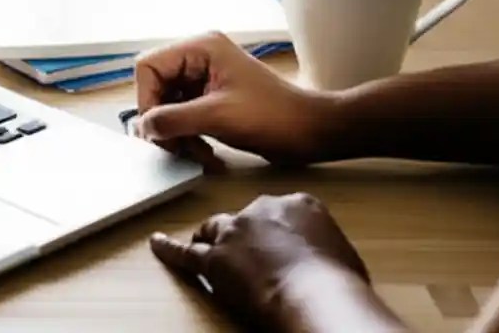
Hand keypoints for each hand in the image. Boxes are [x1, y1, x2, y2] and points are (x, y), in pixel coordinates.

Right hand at [134, 32, 334, 167]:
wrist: (312, 131)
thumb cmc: (271, 117)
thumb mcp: (217, 116)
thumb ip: (173, 118)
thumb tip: (142, 127)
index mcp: (201, 48)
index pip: (149, 66)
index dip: (146, 98)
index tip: (157, 128)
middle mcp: (199, 58)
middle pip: (156, 88)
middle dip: (163, 121)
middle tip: (173, 148)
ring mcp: (206, 80)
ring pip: (168, 107)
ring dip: (177, 134)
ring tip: (194, 155)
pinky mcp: (213, 100)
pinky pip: (185, 117)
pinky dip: (189, 138)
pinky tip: (205, 156)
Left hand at [151, 194, 400, 331]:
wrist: (316, 294)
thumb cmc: (337, 282)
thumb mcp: (342, 252)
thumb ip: (322, 245)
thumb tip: (321, 261)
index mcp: (297, 204)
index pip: (278, 212)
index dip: (275, 232)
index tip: (279, 245)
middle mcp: (261, 209)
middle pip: (243, 219)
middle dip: (243, 235)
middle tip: (248, 255)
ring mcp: (234, 231)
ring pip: (213, 230)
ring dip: (210, 240)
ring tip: (208, 250)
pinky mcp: (214, 258)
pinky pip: (185, 253)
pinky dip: (169, 248)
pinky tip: (156, 243)